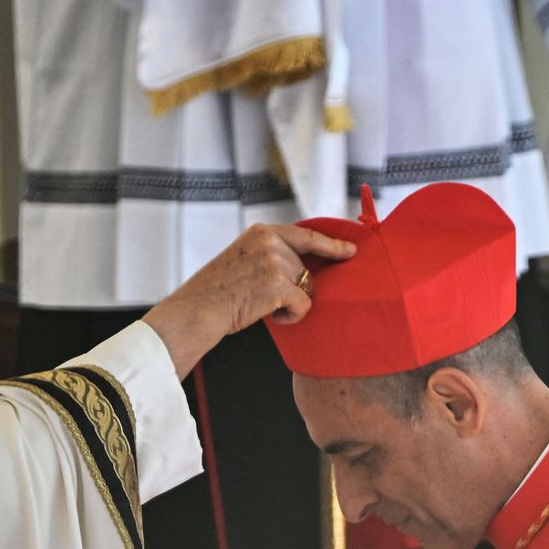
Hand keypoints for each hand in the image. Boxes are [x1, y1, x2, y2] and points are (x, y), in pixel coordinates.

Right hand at [143, 223, 354, 377]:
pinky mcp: (279, 284)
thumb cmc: (217, 293)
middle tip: (261, 298)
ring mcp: (276, 261)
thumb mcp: (243, 259)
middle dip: (293, 289)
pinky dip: (291, 316)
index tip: (350, 250)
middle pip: (306, 269)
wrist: (198, 310)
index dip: (331, 245)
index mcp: (262, 232)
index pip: (306, 235)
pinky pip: (304, 305)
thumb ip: (271, 256)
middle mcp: (270, 241)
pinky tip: (269, 316)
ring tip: (260, 306)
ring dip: (290, 304)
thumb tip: (306, 271)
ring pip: (307, 287)